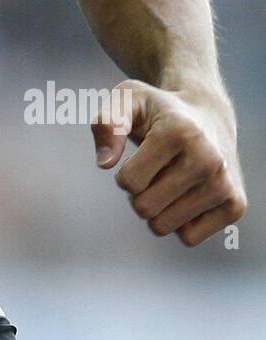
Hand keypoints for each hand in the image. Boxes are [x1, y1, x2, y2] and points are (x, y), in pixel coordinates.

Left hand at [91, 79, 246, 245]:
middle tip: (156, 171)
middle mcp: (208, 159)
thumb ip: (107, 124)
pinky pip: (188, 238)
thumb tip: (104, 163)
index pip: (129, 182)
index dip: (124, 174)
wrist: (209, 117)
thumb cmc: (160, 112)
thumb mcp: (128, 101)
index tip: (140, 158)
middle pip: (144, 208)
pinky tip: (188, 194)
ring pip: (164, 226)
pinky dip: (180, 222)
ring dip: (158, 208)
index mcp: (180, 132)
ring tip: (172, 180)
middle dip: (139, 194)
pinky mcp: (236, 206)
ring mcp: (225, 184)